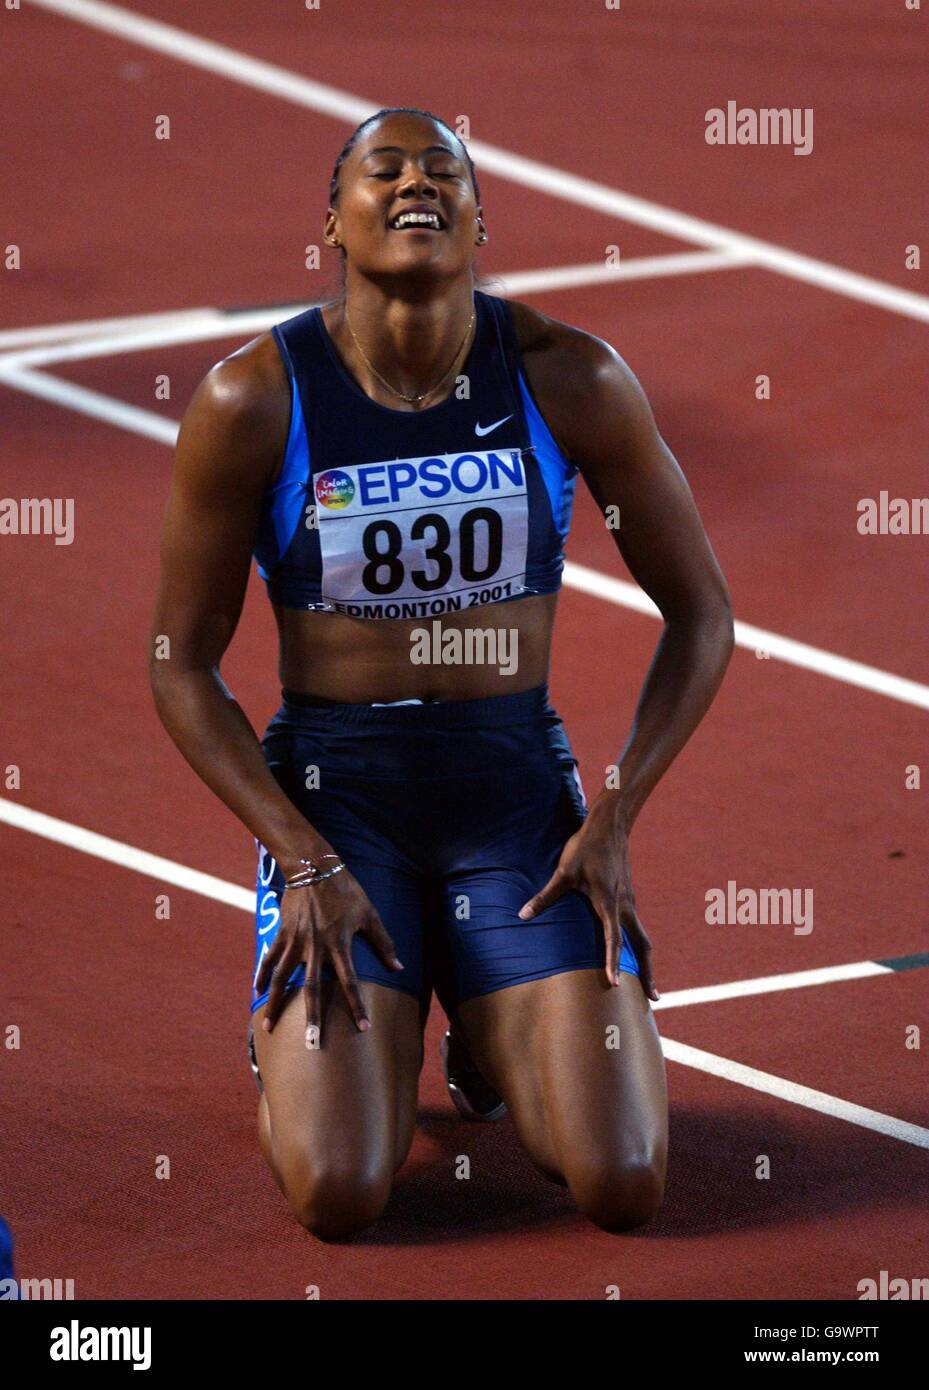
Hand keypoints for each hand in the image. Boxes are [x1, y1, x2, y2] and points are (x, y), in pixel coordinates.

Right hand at [255, 864, 402, 1042]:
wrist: (314, 867)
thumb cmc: (346, 890)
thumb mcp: (369, 914)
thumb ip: (383, 942)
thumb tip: (398, 967)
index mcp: (339, 944)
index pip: (351, 982)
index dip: (358, 1006)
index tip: (363, 1028)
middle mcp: (315, 947)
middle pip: (312, 989)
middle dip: (312, 1018)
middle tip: (311, 1044)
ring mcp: (294, 941)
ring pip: (282, 979)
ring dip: (276, 1004)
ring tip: (268, 1027)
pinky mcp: (281, 933)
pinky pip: (269, 958)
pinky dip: (261, 975)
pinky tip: (256, 991)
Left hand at [518, 797, 657, 1001]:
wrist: (609, 826)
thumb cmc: (585, 848)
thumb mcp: (563, 872)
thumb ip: (546, 896)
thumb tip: (523, 915)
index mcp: (610, 904)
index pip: (614, 940)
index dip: (613, 963)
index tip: (614, 984)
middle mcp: (625, 907)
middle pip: (642, 946)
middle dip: (648, 973)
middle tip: (654, 998)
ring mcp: (630, 902)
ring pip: (642, 937)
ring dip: (646, 961)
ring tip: (647, 984)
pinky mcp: (628, 897)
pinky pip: (637, 927)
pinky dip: (639, 945)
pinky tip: (632, 953)